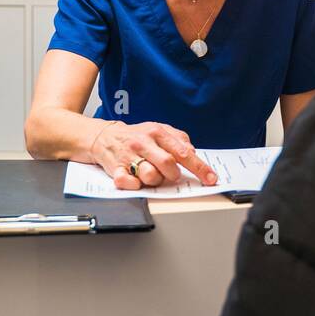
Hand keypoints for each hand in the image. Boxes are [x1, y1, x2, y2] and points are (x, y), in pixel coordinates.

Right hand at [89, 121, 218, 189]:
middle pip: (168, 165)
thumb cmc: (135, 136)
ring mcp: (128, 156)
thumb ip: (178, 139)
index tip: (211, 178)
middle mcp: (143, 143)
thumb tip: (192, 152)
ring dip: (155, 181)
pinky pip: (129, 183)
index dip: (199, 167)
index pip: (183, 152)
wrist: (103, 136)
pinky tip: (136, 180)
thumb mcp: (158, 129)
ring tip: (150, 174)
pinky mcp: (115, 169)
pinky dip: (135, 186)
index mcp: (157, 132)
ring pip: (150, 176)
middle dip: (173, 175)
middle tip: (170, 175)